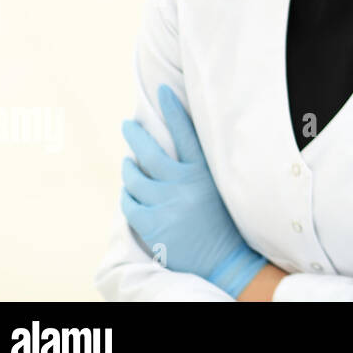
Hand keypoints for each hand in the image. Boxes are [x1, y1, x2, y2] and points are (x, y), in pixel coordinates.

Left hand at [121, 84, 266, 297]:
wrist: (225, 259)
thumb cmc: (225, 221)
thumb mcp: (220, 187)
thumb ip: (200, 170)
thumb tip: (177, 149)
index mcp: (202, 173)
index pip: (185, 133)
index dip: (172, 110)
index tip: (161, 92)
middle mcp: (182, 185)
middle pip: (150, 152)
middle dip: (135, 134)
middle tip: (127, 124)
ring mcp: (165, 205)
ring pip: (134, 178)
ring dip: (128, 168)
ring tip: (128, 163)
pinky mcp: (152, 225)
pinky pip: (129, 204)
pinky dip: (128, 196)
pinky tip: (130, 192)